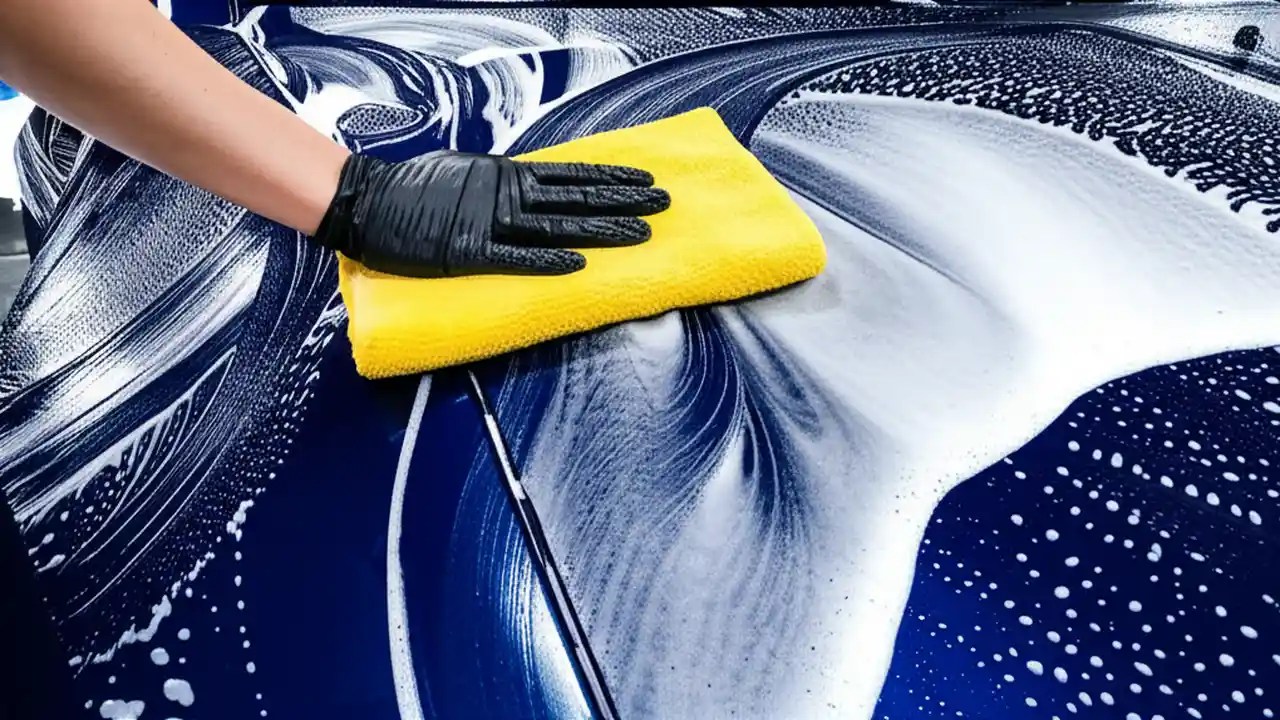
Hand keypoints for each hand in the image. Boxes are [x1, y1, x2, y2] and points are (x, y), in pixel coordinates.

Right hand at [312, 151, 670, 277]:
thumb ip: (501, 185)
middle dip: (624, 203)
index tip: (645, 182)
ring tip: (641, 234)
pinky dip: (547, 261)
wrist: (367, 202)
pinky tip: (580, 264)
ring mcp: (489, 222)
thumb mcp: (467, 174)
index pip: (573, 176)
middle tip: (664, 204)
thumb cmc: (413, 189)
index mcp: (507, 175)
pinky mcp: (469, 251)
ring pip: (557, 227)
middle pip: (577, 199)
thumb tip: (530, 190)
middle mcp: (507, 194)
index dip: (612, 180)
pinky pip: (515, 258)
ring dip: (601, 231)